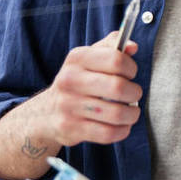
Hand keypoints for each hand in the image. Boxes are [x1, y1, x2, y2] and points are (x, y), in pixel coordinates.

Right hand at [37, 30, 142, 146]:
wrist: (45, 113)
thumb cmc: (78, 81)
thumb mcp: (89, 58)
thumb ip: (112, 46)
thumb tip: (132, 47)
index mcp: (77, 58)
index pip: (116, 59)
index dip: (131, 68)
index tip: (130, 74)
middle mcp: (70, 80)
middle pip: (118, 87)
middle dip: (135, 92)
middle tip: (133, 94)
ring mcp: (69, 106)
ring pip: (117, 113)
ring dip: (131, 114)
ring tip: (130, 111)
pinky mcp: (71, 128)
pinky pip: (108, 133)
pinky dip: (123, 130)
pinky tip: (122, 125)